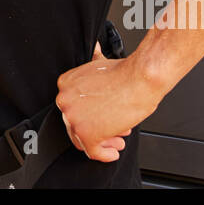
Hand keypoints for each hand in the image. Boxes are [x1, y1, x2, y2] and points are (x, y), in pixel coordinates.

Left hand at [55, 42, 158, 161]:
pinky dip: (104, 155)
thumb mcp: (100, 63)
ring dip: (103, 142)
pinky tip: (114, 152)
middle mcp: (65, 101)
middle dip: (98, 129)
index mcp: (65, 84)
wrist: (139, 79)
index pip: (73, 108)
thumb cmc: (125, 74)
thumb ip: (93, 63)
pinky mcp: (87, 134)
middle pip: (76, 125)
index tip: (103, 119)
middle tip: (114, 132)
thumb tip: (94, 50)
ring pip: (83, 140)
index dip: (90, 115)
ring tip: (118, 141)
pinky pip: (93, 152)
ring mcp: (74, 118)